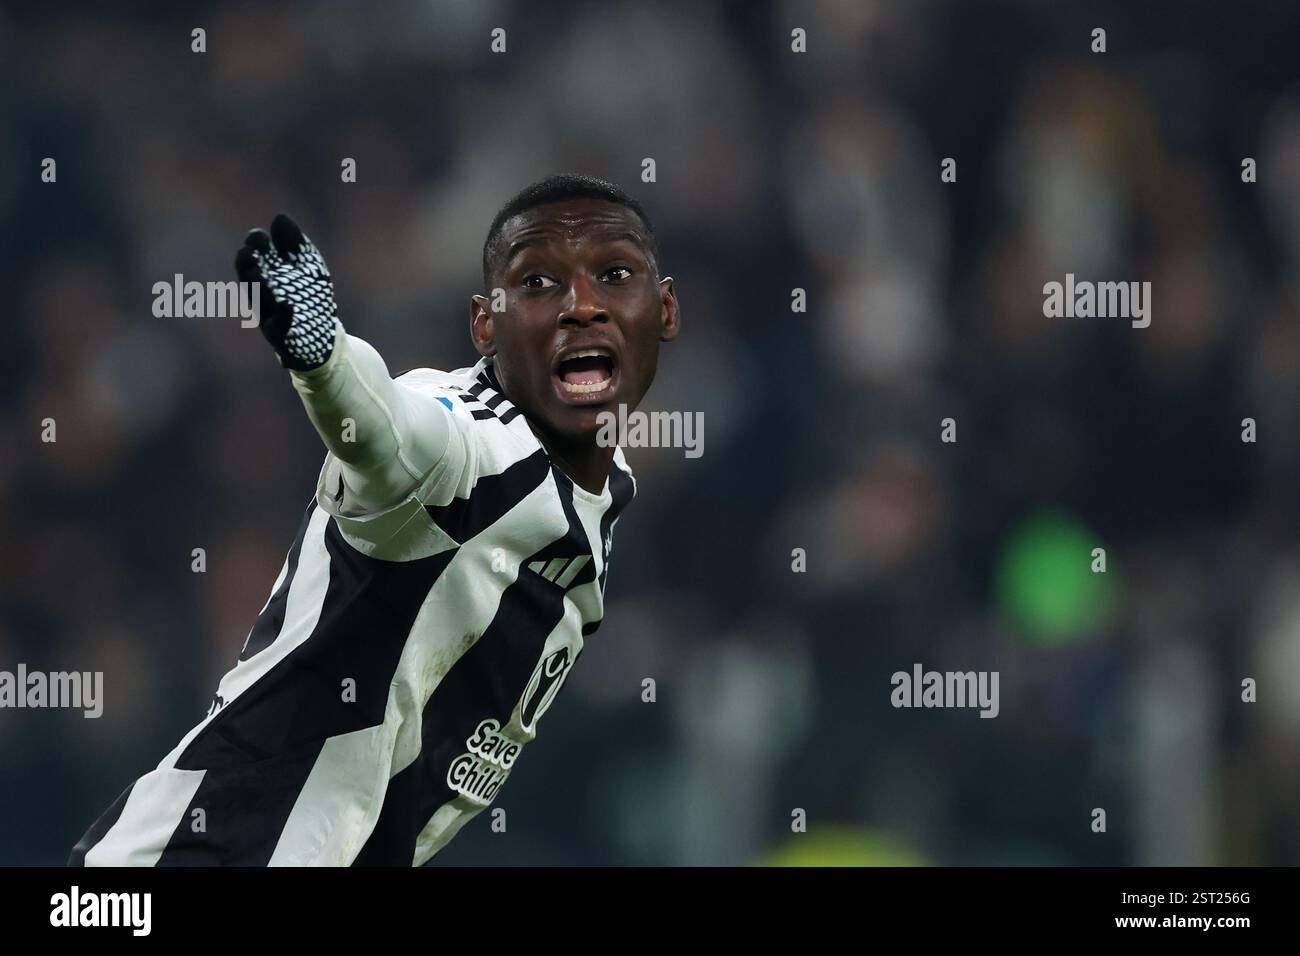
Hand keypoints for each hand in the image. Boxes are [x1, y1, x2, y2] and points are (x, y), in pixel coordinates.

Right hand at [235, 213, 338, 371]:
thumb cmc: (311, 296)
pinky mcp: (281, 336)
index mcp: (268, 273)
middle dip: (247, 265)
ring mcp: (270, 315)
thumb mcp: (308, 265)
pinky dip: (283, 316)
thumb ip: (295, 243)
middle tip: (249, 252)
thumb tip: (279, 217)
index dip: (255, 246)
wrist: (324, 335)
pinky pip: (279, 327)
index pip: (255, 255)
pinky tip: (288, 305)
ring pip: (259, 302)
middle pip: (249, 277)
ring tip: (259, 275)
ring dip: (258, 289)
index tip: (260, 237)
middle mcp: (264, 294)